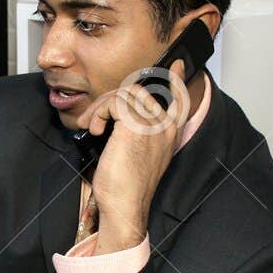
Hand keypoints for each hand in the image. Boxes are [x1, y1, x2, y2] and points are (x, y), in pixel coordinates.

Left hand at [83, 59, 190, 251]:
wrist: (124, 207)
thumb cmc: (126, 188)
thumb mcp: (136, 156)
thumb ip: (136, 135)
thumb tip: (117, 118)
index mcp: (170, 135)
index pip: (181, 101)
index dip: (178, 81)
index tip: (176, 65)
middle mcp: (166, 128)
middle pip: (139, 91)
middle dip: (111, 99)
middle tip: (94, 118)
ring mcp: (153, 125)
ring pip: (125, 93)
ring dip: (101, 106)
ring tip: (92, 126)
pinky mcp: (136, 126)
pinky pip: (115, 102)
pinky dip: (99, 112)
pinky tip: (95, 130)